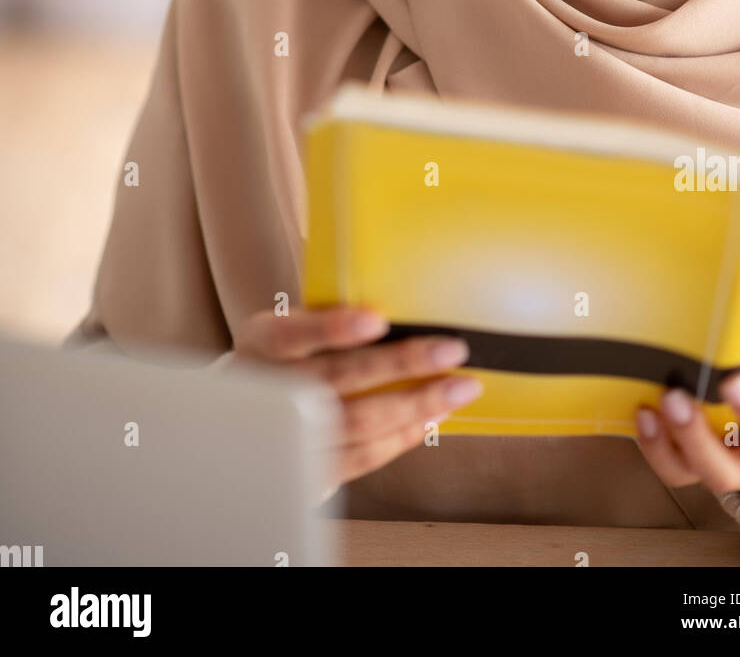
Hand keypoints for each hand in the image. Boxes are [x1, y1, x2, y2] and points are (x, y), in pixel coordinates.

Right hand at [231, 305, 481, 499]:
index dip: (334, 328)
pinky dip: (402, 437)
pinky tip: (431, 417)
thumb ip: (328, 317)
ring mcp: (290, 436)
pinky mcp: (310, 470)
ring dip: (416, 405)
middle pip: (339, 379)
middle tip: (452, 349)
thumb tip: (402, 306)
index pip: (293, 333)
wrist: (242, 416)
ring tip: (458, 388)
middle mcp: (272, 389)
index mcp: (263, 342)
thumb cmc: (286, 356)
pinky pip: (363, 457)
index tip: (377, 320)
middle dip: (401, 364)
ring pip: (357, 424)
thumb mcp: (289, 325)